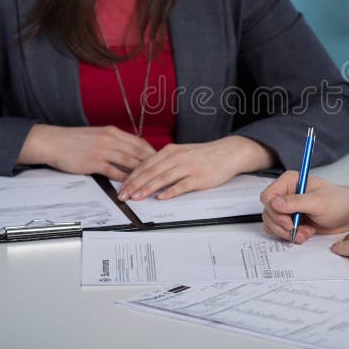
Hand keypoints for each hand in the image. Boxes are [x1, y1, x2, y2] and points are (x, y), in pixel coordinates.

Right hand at [18, 124, 155, 180]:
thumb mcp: (97, 135)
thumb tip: (129, 150)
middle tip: (162, 173)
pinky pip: (113, 171)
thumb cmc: (74, 140)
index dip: (151, 152)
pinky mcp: (93, 162)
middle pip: (138, 152)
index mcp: (112, 132)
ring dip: (140, 173)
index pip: (139, 142)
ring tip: (151, 182)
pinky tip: (131, 185)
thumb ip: (113, 141)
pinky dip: (124, 179)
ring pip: (128, 162)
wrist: (52, 141)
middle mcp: (110, 139)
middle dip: (152, 164)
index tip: (160, 160)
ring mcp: (102, 150)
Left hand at [117, 136, 274, 200]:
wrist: (228, 152)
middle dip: (134, 184)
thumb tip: (147, 173)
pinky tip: (161, 197)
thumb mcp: (182, 153)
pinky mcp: (199, 178)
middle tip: (122, 195)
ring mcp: (188, 167)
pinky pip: (182, 185)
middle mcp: (177, 158)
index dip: (131, 176)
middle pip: (150, 172)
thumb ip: (165, 162)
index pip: (145, 164)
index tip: (120, 186)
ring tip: (136, 198)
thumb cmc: (204, 155)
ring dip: (147, 189)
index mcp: (170, 151)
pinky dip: (170, 192)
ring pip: (163, 178)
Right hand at [260, 170, 348, 242]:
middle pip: (268, 212)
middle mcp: (286, 193)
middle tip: (298, 230)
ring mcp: (288, 208)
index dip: (275, 211)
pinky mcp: (291, 220)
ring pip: (272, 223)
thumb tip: (274, 203)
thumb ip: (295, 202)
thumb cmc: (339, 202)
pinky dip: (290, 236)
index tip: (289, 222)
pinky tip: (305, 234)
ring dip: (287, 233)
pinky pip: (280, 230)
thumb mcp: (318, 202)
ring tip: (306, 233)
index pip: (268, 196)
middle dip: (282, 225)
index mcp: (290, 181)